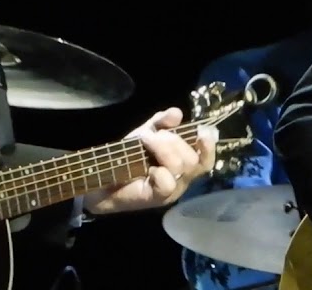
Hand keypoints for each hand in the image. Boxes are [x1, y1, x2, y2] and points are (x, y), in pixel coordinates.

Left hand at [83, 107, 216, 214]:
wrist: (104, 177)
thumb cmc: (128, 157)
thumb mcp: (146, 134)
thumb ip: (161, 123)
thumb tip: (177, 113)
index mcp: (183, 165)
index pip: (205, 159)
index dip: (208, 146)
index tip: (202, 131)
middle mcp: (182, 179)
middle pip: (193, 160)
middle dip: (173, 141)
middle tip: (151, 136)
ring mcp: (171, 191)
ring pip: (181, 167)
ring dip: (163, 148)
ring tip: (145, 140)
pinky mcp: (157, 198)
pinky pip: (168, 183)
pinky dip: (159, 171)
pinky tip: (148, 168)